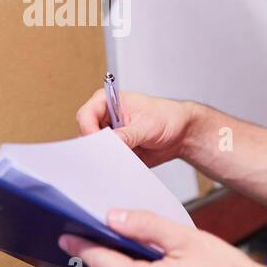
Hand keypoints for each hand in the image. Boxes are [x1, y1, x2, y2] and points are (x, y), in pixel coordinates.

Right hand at [74, 88, 196, 166]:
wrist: (181, 133)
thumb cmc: (167, 117)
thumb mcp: (146, 125)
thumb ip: (127, 135)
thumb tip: (110, 143)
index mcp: (107, 101)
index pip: (86, 115)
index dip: (89, 130)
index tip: (100, 143)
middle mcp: (105, 118)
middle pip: (87, 134)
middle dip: (97, 147)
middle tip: (110, 155)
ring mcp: (109, 135)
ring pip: (96, 150)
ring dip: (106, 157)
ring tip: (124, 158)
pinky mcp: (115, 150)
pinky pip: (107, 161)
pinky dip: (113, 165)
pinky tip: (125, 165)